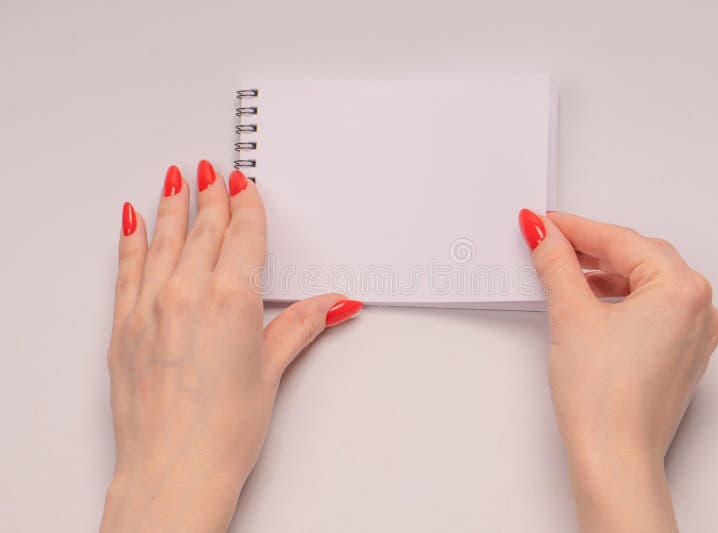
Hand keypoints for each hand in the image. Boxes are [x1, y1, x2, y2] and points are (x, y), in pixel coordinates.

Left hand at [100, 161, 361, 532]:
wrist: (173, 470)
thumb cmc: (224, 431)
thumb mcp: (271, 371)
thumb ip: (299, 327)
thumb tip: (333, 305)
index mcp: (232, 300)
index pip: (242, 235)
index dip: (245, 205)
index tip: (243, 185)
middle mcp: (187, 293)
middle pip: (204, 230)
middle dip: (211, 196)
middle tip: (211, 170)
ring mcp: (150, 306)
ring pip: (164, 240)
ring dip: (172, 206)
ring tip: (175, 180)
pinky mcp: (123, 325)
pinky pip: (127, 268)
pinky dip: (131, 240)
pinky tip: (133, 221)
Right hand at [519, 209, 717, 532]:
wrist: (614, 458)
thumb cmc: (604, 398)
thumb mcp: (571, 315)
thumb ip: (556, 264)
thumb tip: (543, 233)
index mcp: (681, 289)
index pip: (620, 241)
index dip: (576, 228)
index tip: (545, 221)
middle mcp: (698, 307)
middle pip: (638, 256)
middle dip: (591, 248)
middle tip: (550, 242)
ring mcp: (695, 333)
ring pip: (646, 281)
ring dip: (605, 273)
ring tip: (564, 272)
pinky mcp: (683, 353)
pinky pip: (653, 308)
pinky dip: (621, 298)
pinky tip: (590, 301)